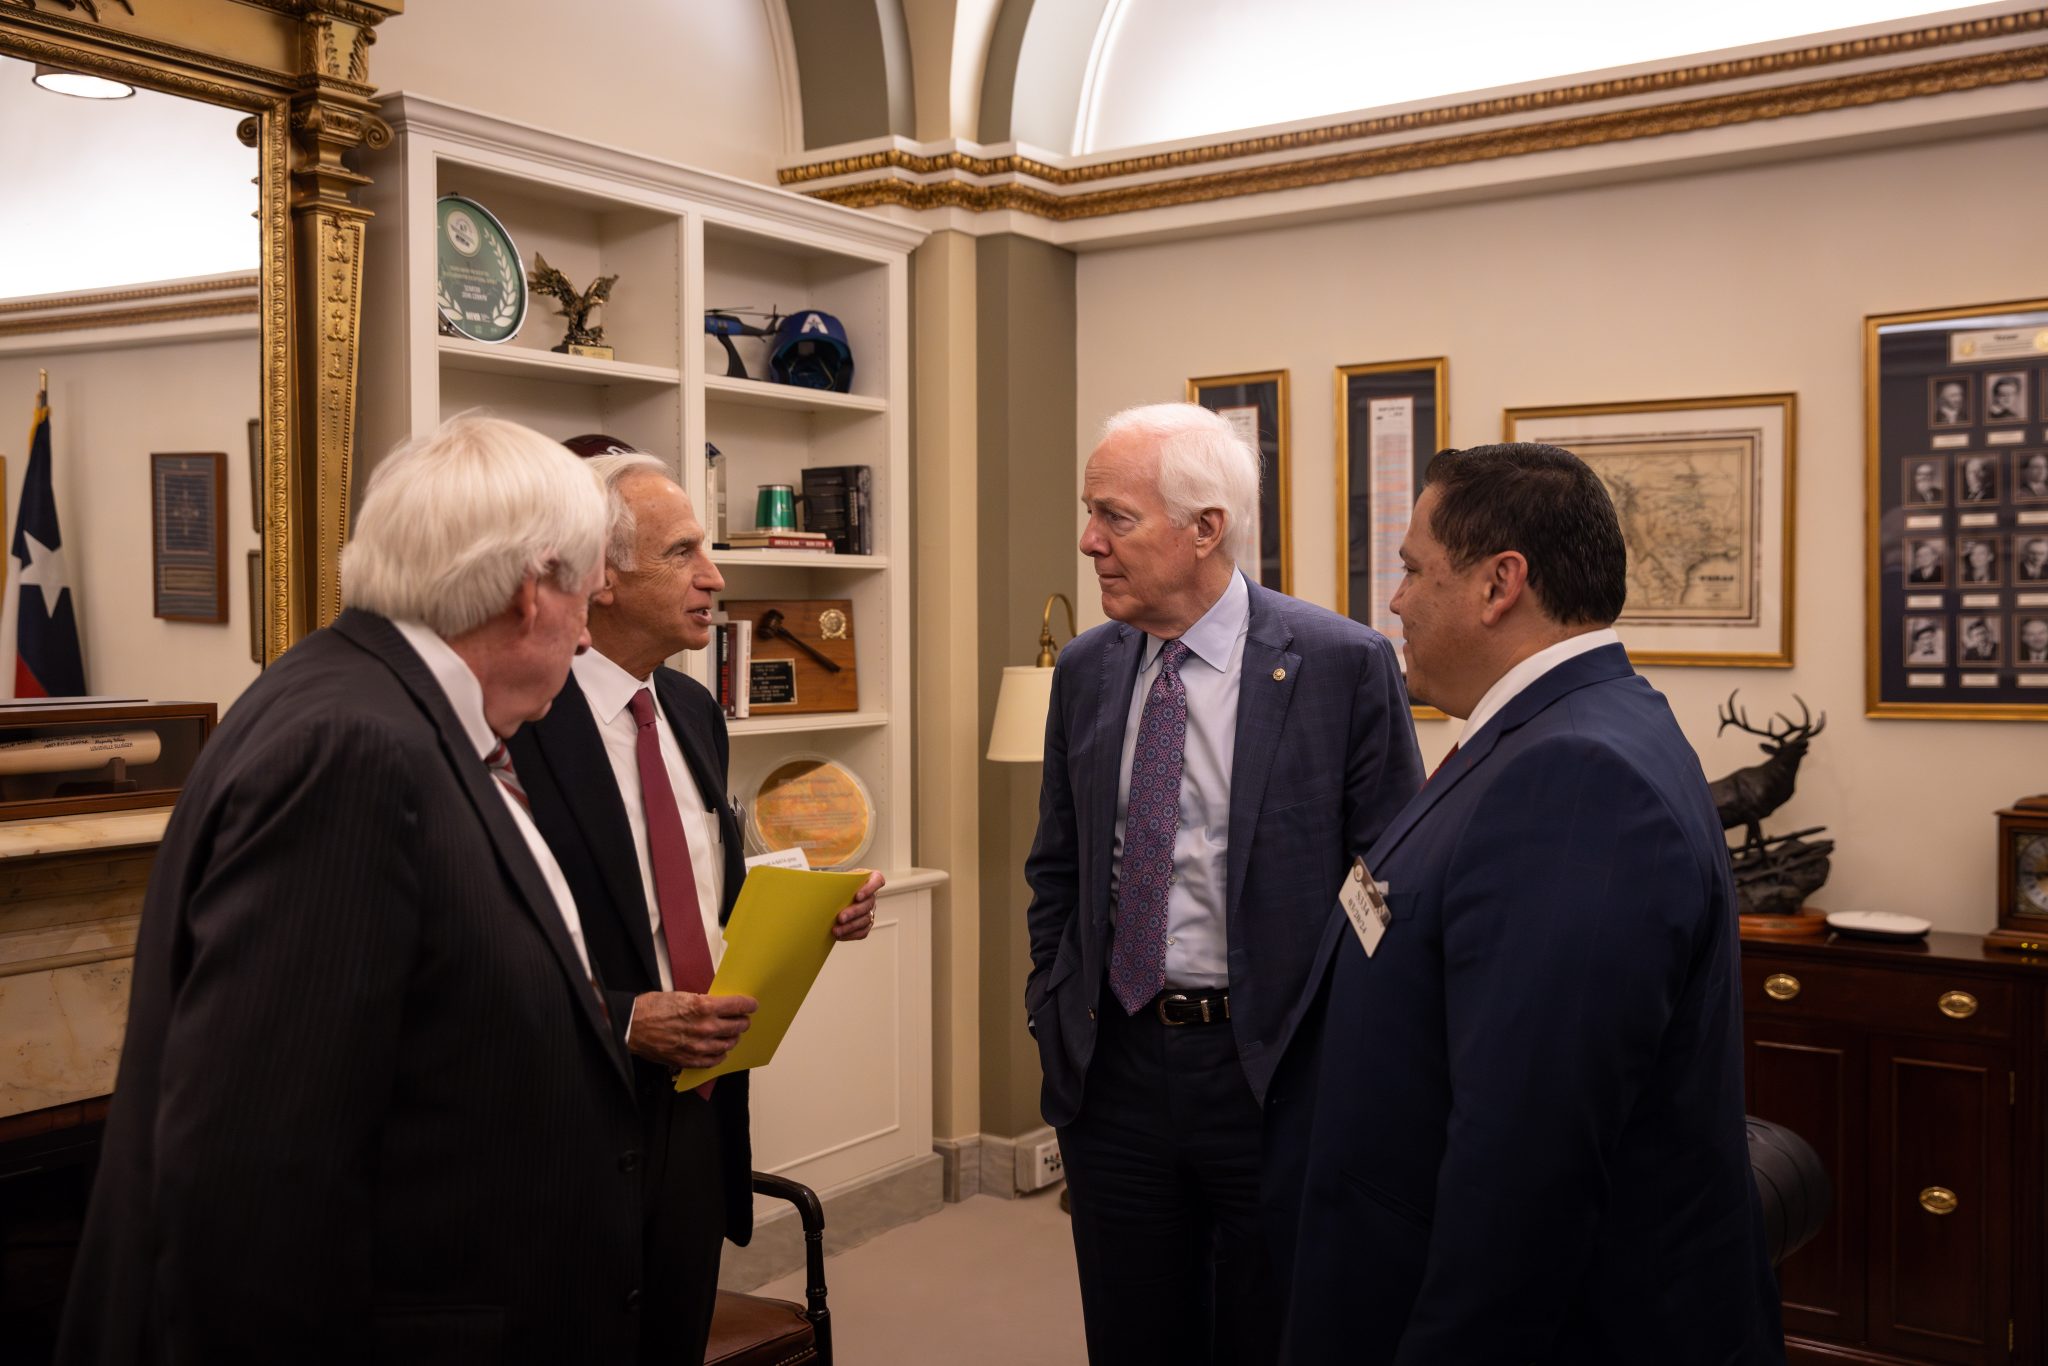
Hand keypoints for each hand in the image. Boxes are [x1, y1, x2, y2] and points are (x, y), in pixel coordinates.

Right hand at [626, 991, 757, 1070]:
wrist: (631, 1026)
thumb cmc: (652, 1007)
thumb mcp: (682, 995)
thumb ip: (703, 1002)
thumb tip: (719, 1006)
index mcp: (704, 1006)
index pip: (738, 1006)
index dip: (749, 1005)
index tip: (752, 1005)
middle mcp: (705, 1027)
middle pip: (738, 1026)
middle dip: (742, 1022)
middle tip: (742, 1020)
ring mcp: (698, 1046)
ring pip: (728, 1044)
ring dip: (732, 1038)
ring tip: (731, 1035)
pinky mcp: (689, 1060)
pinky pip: (714, 1061)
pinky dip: (720, 1055)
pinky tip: (719, 1051)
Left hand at [830, 869, 885, 940]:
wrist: (833, 896)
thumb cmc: (837, 884)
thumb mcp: (837, 878)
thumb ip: (834, 880)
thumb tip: (820, 886)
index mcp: (869, 879)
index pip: (877, 881)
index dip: (869, 889)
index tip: (857, 896)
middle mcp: (872, 895)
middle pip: (868, 904)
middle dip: (854, 912)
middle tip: (840, 918)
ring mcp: (870, 910)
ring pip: (865, 919)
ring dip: (850, 926)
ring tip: (836, 930)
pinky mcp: (866, 924)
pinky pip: (862, 931)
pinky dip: (851, 934)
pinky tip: (839, 935)